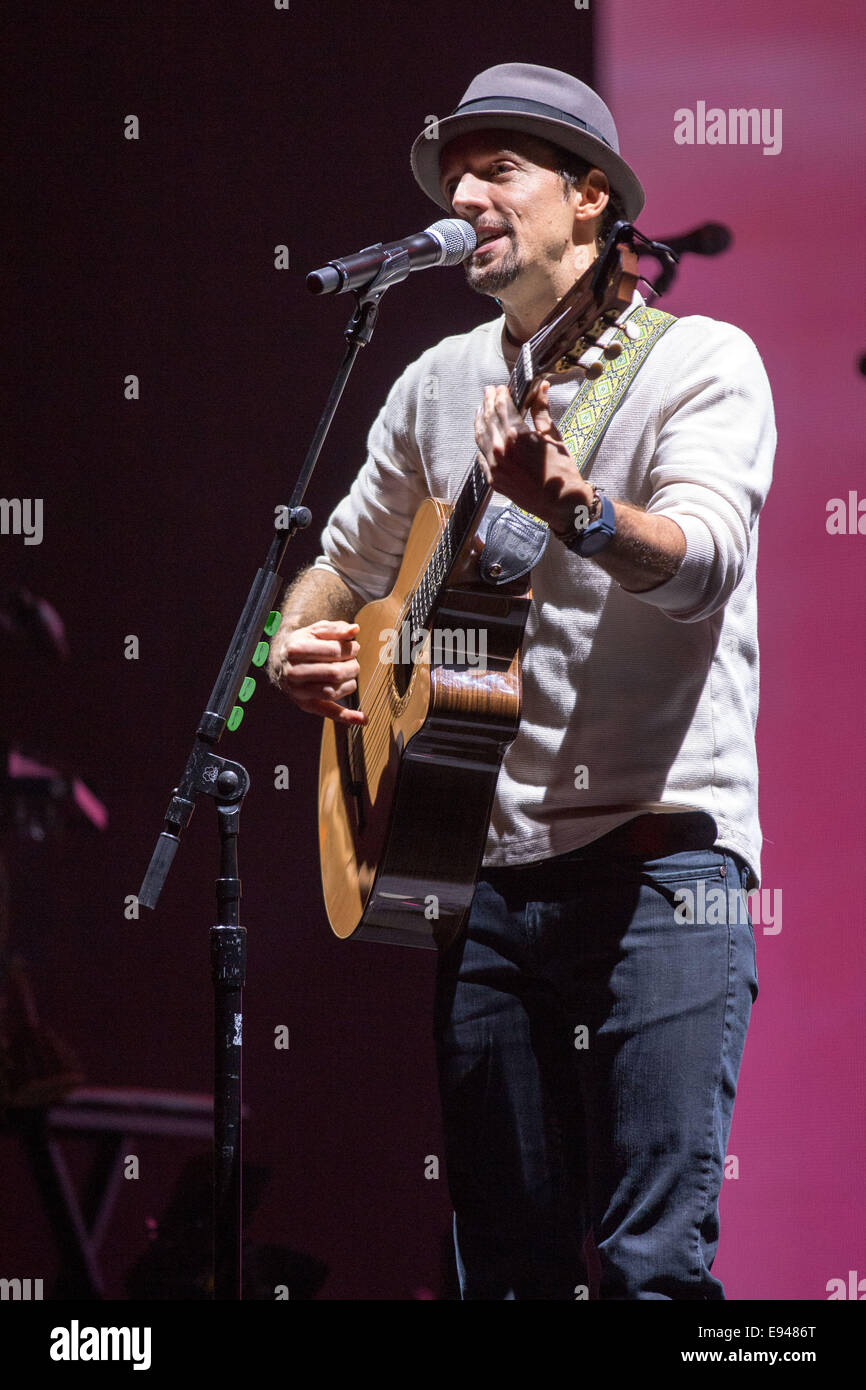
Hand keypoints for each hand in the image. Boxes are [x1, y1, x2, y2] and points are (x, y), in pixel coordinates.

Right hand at [267, 620, 365, 724]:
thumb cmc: (302, 644)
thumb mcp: (315, 631)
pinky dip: (347, 716)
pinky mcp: (306, 705)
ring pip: (333, 691)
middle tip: (354, 661)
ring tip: (350, 673)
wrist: (281, 663)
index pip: (333, 651)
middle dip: (352, 666)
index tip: (354, 647)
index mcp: (295, 649)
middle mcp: (293, 672)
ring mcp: (298, 691)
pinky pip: (328, 713)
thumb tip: (354, 630)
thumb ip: (336, 629)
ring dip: (350, 683)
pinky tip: (363, 718)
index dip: (350, 649)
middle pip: (334, 673)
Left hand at [473, 379, 593, 531]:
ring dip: (480, 419)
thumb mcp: (554, 437)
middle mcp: (501, 449)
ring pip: (480, 436)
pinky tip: (483, 435)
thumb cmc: (562, 470)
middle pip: (488, 418)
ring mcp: (494, 466)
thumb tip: (542, 388)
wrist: (560, 503)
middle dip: (488, 402)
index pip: (502, 406)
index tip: (501, 387)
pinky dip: (481, 442)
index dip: (500, 394)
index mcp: (517, 435)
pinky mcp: (493, 479)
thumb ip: (542, 412)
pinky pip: (481, 456)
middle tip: (489, 392)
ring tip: (481, 409)